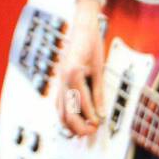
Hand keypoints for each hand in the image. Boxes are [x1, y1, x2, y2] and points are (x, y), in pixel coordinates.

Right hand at [57, 0, 105, 135]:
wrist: (81, 27)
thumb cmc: (91, 43)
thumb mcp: (99, 67)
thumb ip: (99, 92)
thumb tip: (101, 112)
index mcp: (74, 74)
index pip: (82, 104)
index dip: (92, 117)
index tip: (100, 123)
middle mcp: (63, 80)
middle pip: (67, 113)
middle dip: (79, 126)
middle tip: (91, 131)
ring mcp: (58, 82)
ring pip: (59, 112)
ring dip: (70, 125)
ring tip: (82, 130)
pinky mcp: (58, 84)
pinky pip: (58, 105)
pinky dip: (65, 116)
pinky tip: (72, 121)